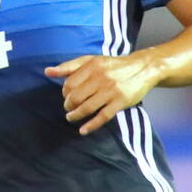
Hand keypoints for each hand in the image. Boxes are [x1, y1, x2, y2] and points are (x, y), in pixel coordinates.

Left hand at [44, 50, 160, 134]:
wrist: (143, 68)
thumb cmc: (113, 66)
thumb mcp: (92, 60)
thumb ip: (69, 67)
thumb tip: (47, 72)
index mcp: (92, 66)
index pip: (69, 84)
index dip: (64, 93)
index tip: (67, 97)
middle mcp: (101, 78)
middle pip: (76, 97)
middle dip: (68, 106)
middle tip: (69, 109)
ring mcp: (111, 91)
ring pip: (87, 107)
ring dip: (75, 116)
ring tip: (71, 118)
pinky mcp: (120, 102)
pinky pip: (102, 117)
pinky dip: (91, 125)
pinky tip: (83, 130)